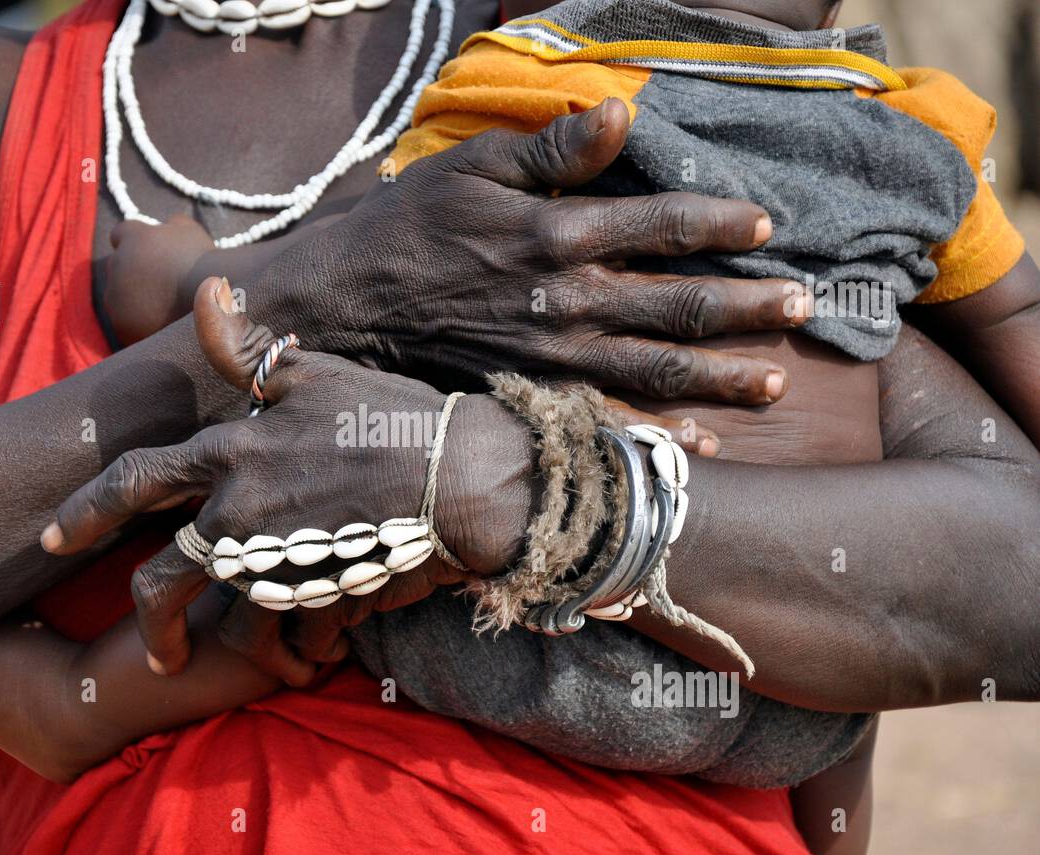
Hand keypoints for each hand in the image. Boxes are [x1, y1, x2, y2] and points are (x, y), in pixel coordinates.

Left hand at [42, 277, 539, 681]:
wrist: (459, 479)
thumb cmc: (388, 415)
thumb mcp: (313, 371)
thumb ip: (244, 347)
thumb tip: (207, 293)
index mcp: (229, 453)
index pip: (134, 481)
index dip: (86, 507)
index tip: (54, 532)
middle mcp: (239, 513)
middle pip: (159, 574)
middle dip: (140, 612)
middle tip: (147, 642)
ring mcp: (273, 563)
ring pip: (213, 614)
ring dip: (195, 637)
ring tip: (193, 649)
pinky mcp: (312, 600)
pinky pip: (273, 627)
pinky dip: (275, 635)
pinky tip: (287, 638)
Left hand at [104, 215, 213, 345]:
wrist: (211, 304)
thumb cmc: (203, 263)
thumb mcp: (191, 232)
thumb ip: (173, 224)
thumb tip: (169, 224)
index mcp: (132, 238)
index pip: (121, 234)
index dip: (135, 242)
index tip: (148, 252)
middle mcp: (117, 265)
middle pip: (118, 266)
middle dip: (134, 272)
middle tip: (160, 282)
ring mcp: (116, 297)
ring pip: (118, 296)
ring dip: (134, 298)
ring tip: (163, 306)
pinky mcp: (122, 326)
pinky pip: (126, 323)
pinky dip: (138, 323)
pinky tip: (159, 324)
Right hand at [250, 98, 806, 408]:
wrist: (349, 304)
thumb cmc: (409, 225)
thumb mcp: (474, 167)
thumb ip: (554, 148)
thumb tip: (624, 112)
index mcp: (558, 233)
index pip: (664, 224)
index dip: (721, 220)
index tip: (767, 223)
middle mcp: (567, 300)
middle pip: (678, 305)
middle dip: (748, 306)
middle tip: (804, 306)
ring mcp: (552, 357)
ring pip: (656, 368)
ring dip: (721, 376)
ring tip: (774, 382)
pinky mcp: (531, 394)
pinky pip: (607, 419)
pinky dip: (656, 433)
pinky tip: (702, 444)